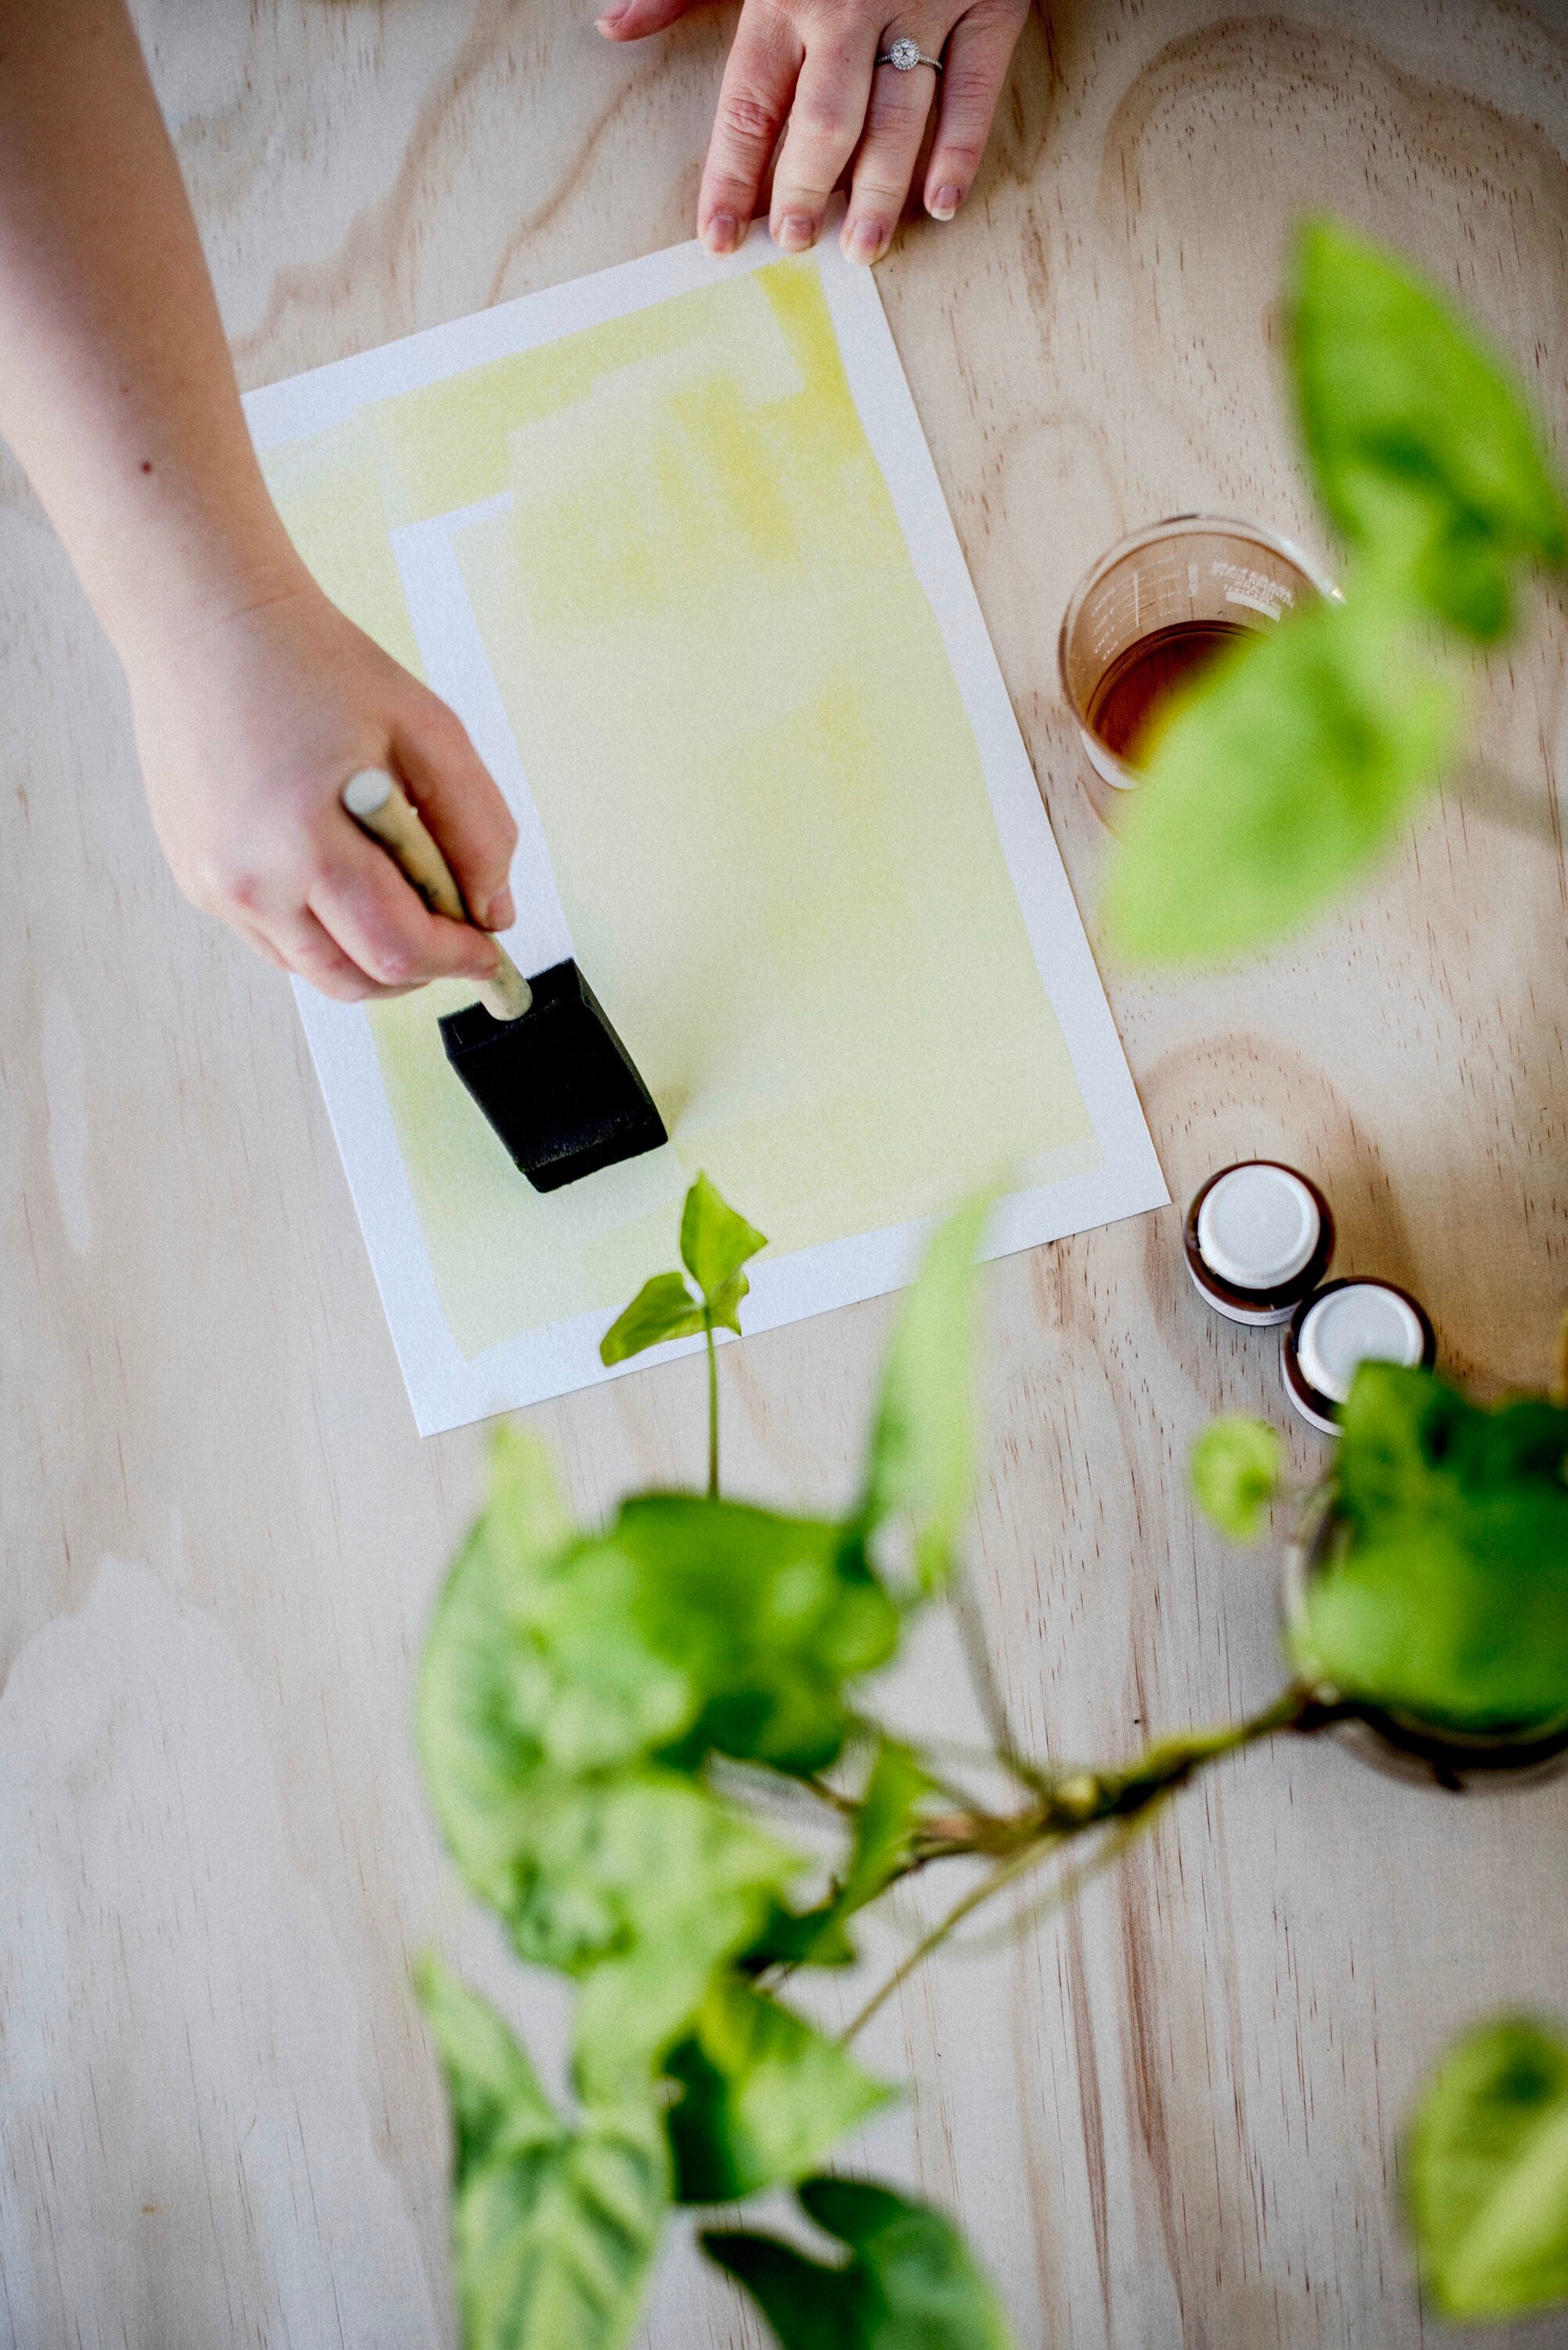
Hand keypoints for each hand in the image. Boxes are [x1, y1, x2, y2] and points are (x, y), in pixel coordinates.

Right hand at [129, 577, 517, 1002]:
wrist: (208, 626)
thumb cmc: (318, 667)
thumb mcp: (429, 731)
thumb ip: (478, 829)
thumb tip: (493, 915)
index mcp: (304, 837)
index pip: (397, 948)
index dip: (457, 960)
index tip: (488, 951)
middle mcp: (248, 877)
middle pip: (356, 978)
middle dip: (419, 969)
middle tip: (453, 932)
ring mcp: (214, 886)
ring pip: (316, 971)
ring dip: (372, 957)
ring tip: (399, 895)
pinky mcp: (198, 883)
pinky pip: (278, 942)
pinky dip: (325, 931)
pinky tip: (342, 874)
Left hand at [598, 0, 1029, 263]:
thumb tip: (616, 27)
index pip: (750, 105)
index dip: (731, 179)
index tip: (719, 236)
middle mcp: (852, 8)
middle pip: (824, 127)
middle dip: (805, 194)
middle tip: (795, 245)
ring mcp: (925, 8)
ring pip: (896, 123)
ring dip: (877, 195)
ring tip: (860, 248)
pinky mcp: (988, 4)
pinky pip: (972, 92)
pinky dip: (959, 152)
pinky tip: (939, 203)